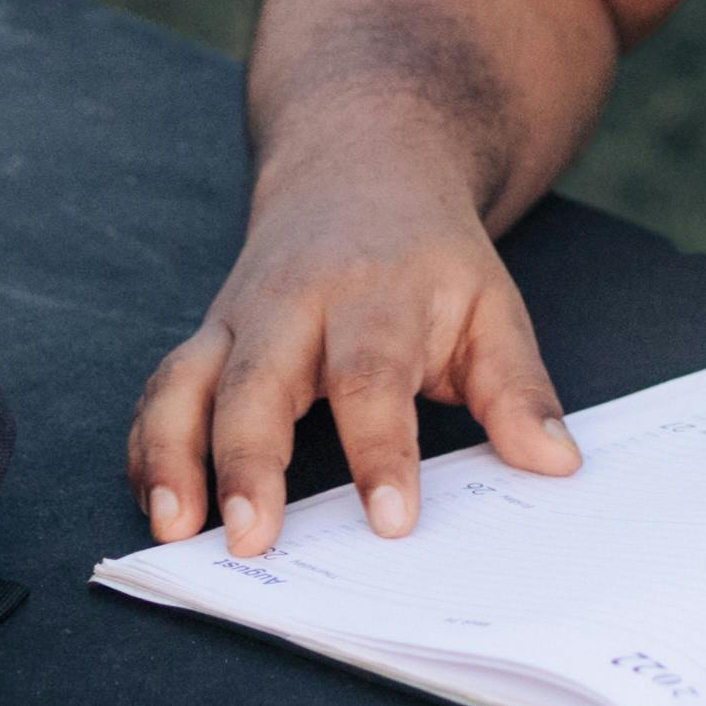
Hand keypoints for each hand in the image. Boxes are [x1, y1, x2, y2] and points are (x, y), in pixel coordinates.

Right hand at [123, 176, 579, 553]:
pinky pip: (161, 392)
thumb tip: (556, 462)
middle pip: (258, 382)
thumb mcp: (491, 306)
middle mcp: (294, 307)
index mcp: (375, 299)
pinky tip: (159, 506)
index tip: (391, 523)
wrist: (360, 165)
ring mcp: (237, 321)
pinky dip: (149, 449)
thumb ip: (517, 389)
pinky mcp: (205, 339)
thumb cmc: (429, 258)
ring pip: (186, 383)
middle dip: (249, 463)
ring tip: (177, 531)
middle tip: (251, 539)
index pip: (373, 379)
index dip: (381, 454)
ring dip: (172, 457)